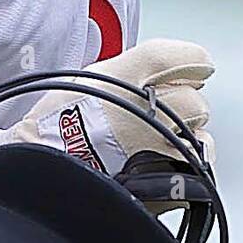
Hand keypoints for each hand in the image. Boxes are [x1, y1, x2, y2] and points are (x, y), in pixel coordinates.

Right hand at [0, 40, 214, 195]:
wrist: (42, 172)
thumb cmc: (61, 123)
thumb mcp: (94, 75)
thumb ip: (137, 68)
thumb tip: (175, 69)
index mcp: (130, 77)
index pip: (191, 58)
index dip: (193, 64)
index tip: (190, 71)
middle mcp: (148, 110)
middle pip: (197, 100)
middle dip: (184, 106)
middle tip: (161, 114)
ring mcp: (158, 149)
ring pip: (200, 136)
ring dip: (185, 138)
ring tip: (156, 142)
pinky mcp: (164, 183)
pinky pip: (195, 168)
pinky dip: (185, 165)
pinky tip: (159, 162)